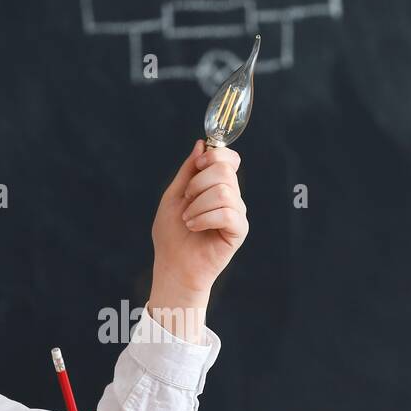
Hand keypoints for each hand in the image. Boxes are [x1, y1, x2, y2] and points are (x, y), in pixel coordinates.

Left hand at [150, 139, 248, 300]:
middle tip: (187, 200)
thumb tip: (201, 144)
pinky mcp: (238, 231)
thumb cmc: (172, 235)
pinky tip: (194, 227)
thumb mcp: (174, 195)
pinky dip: (204, 218)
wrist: (173, 266)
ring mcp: (237, 214)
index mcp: (216, 186)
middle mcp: (231, 197)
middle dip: (198, 183)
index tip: (197, 167)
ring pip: (224, 191)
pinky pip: (227, 213)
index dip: (215, 155)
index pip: (229, 158)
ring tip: (188, 219)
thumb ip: (188, 170)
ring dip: (198, 205)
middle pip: (225, 171)